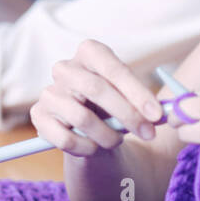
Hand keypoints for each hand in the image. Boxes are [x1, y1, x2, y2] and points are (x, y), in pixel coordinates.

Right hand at [30, 39, 163, 157]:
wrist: (89, 125)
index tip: (157, 115)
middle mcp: (65, 68)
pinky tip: (94, 148)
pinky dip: (87, 149)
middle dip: (127, 114)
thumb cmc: (113, 106)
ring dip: (107, 136)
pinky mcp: (39, 116)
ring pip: (82, 118)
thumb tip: (160, 115)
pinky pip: (66, 138)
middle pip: (96, 89)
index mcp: (90, 52)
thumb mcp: (130, 98)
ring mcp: (49, 92)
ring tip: (116, 140)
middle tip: (148, 134)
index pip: (114, 69)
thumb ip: (144, 104)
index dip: (137, 92)